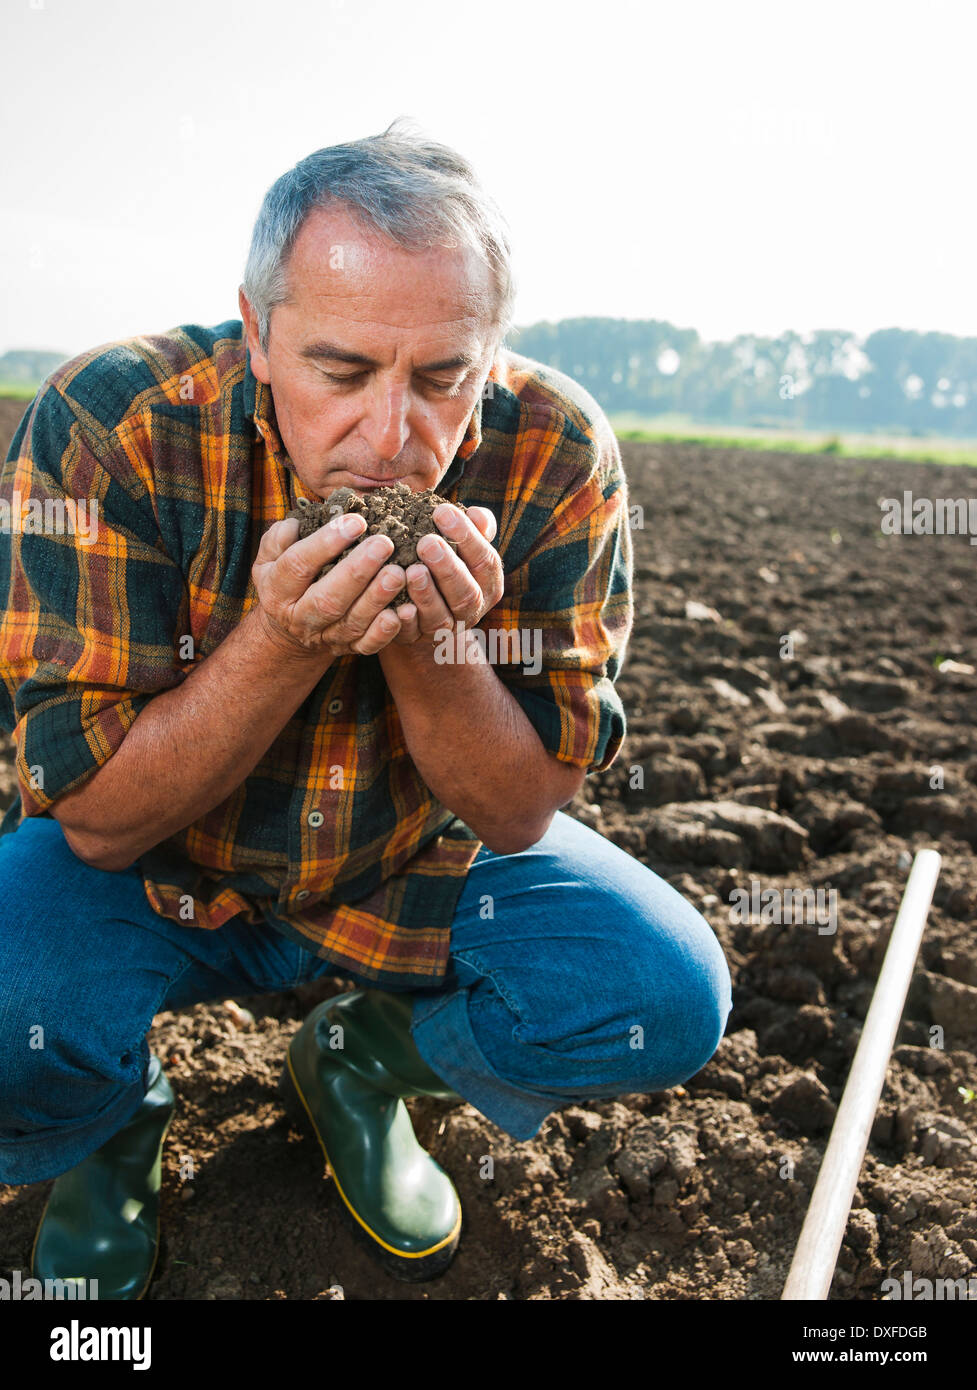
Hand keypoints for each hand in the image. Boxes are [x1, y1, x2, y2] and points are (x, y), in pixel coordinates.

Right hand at [252, 510, 409, 657]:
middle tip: (384, 544)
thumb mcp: (270, 558)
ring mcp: (324, 636)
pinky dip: (385, 632)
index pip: (298, 565)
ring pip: (352, 622)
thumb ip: (278, 540)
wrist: (290, 630)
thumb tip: (294, 525)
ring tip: (398, 573)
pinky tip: (403, 612)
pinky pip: (367, 645)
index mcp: (277, 590)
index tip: (355, 522)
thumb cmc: (286, 579)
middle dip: (357, 571)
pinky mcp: (347, 649)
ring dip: (376, 599)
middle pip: (328, 599)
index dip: (325, 543)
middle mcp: (300, 618)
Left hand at [391, 504, 502, 645]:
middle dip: (447, 568)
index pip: (485, 561)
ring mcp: (446, 628)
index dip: (468, 537)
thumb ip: (472, 527)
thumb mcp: (459, 541)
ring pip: (441, 617)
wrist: (420, 601)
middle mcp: (471, 609)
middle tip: (427, 542)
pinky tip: (398, 607)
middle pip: (466, 593)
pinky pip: (413, 634)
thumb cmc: (442, 558)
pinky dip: (406, 622)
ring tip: (412, 570)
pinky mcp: (417, 639)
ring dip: (427, 595)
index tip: (442, 512)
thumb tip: (476, 515)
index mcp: (487, 582)